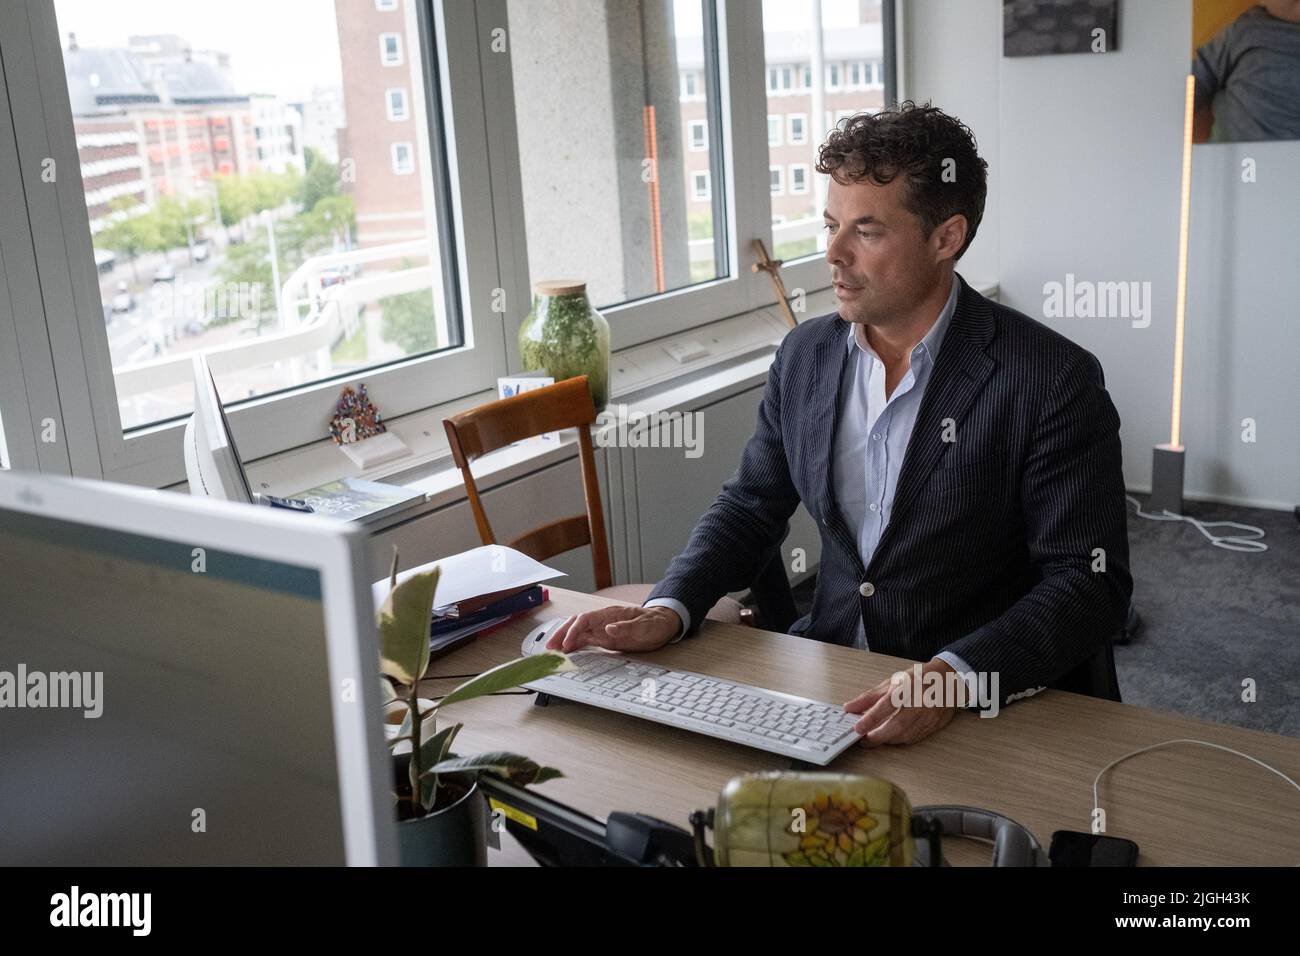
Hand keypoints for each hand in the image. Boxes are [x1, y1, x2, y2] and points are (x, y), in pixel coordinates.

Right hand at [544, 604, 681, 653]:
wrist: (663, 624)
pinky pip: (585, 640)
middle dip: (561, 634)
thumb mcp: (644, 626)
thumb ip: (627, 627)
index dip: (574, 631)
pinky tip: (567, 652)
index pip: (585, 619)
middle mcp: (602, 620)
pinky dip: (574, 645)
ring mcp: (602, 629)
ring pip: (577, 632)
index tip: (567, 644)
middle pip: (576, 624)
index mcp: (610, 614)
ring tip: (553, 651)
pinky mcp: (604, 638)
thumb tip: (609, 628)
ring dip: (564, 640)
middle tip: (550, 647)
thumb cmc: (654, 623)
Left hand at [843, 659, 961, 745]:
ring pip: (906, 734)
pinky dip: (900, 740)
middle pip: (898, 724)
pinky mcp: (934, 725)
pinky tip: (891, 738)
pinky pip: (914, 738)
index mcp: (907, 686)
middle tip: (864, 740)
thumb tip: (849, 708)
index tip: (858, 727)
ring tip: (874, 739)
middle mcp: (920, 702)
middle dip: (878, 736)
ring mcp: (929, 715)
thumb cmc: (918, 679)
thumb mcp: (892, 681)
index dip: (872, 717)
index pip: (887, 704)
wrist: (949, 680)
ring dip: (888, 740)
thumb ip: (870, 697)